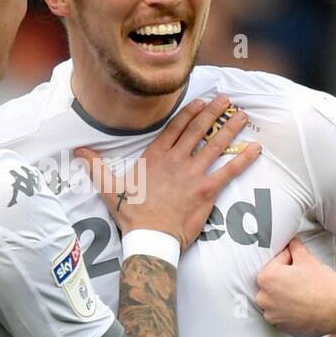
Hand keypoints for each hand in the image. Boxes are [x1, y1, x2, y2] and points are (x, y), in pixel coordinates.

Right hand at [74, 95, 261, 248]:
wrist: (149, 237)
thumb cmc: (131, 214)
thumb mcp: (109, 187)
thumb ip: (96, 166)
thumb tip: (79, 150)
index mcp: (156, 156)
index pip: (176, 128)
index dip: (191, 112)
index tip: (203, 101)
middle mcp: (176, 160)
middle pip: (198, 130)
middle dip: (214, 112)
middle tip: (227, 99)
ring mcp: (193, 174)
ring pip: (215, 145)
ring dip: (230, 128)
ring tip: (242, 115)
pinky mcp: (207, 191)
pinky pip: (229, 171)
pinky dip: (244, 159)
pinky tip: (256, 149)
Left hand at [254, 237, 335, 336]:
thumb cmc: (323, 286)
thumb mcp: (308, 260)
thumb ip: (295, 249)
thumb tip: (293, 244)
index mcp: (267, 278)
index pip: (275, 262)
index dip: (288, 260)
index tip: (297, 262)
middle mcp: (264, 298)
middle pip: (271, 282)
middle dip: (283, 278)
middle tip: (301, 277)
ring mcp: (272, 314)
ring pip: (275, 299)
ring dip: (284, 295)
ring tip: (302, 292)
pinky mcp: (281, 326)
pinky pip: (281, 314)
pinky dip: (289, 310)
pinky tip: (302, 305)